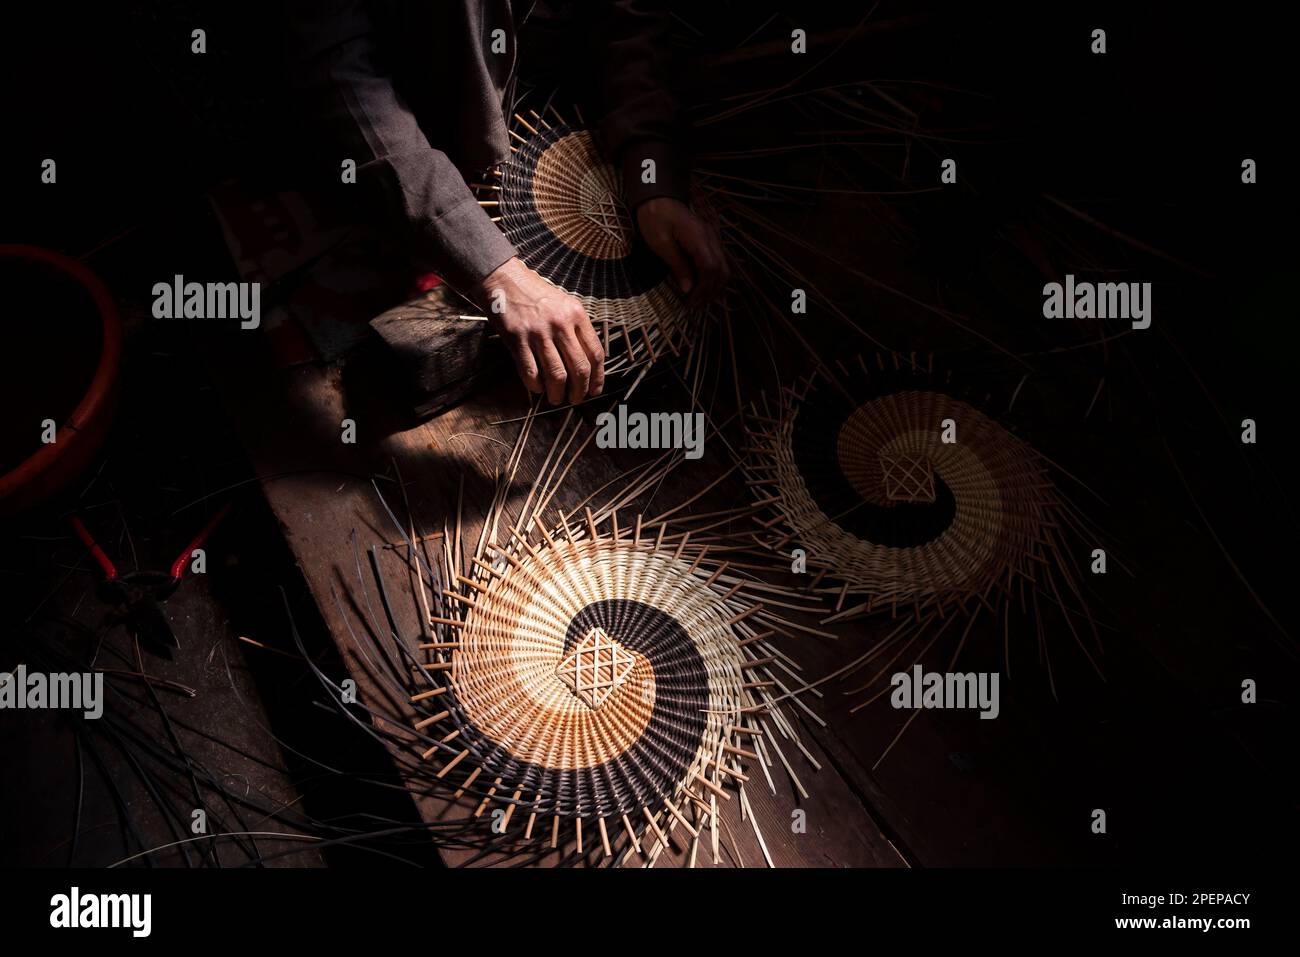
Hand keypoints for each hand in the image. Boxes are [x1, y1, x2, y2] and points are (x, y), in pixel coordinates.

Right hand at [475, 258, 604, 404]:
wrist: (504, 279)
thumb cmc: (536, 294)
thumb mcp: (565, 304)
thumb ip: (577, 329)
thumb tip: (587, 363)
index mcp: (577, 315)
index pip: (595, 353)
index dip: (597, 377)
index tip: (594, 390)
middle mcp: (561, 324)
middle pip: (579, 368)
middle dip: (580, 391)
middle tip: (576, 400)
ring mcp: (538, 333)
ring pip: (557, 375)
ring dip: (558, 393)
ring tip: (556, 399)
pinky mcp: (517, 339)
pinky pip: (531, 372)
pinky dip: (536, 386)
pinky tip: (538, 388)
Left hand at [635, 197, 728, 306]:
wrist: (658, 196)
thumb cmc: (655, 217)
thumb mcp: (660, 243)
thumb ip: (677, 265)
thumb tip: (688, 289)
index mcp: (698, 238)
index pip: (711, 269)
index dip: (704, 289)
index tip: (691, 302)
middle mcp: (711, 237)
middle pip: (722, 271)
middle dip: (711, 291)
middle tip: (695, 305)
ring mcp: (712, 237)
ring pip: (723, 267)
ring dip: (713, 286)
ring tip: (698, 299)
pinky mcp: (709, 239)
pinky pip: (718, 261)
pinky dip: (712, 276)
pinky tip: (700, 285)